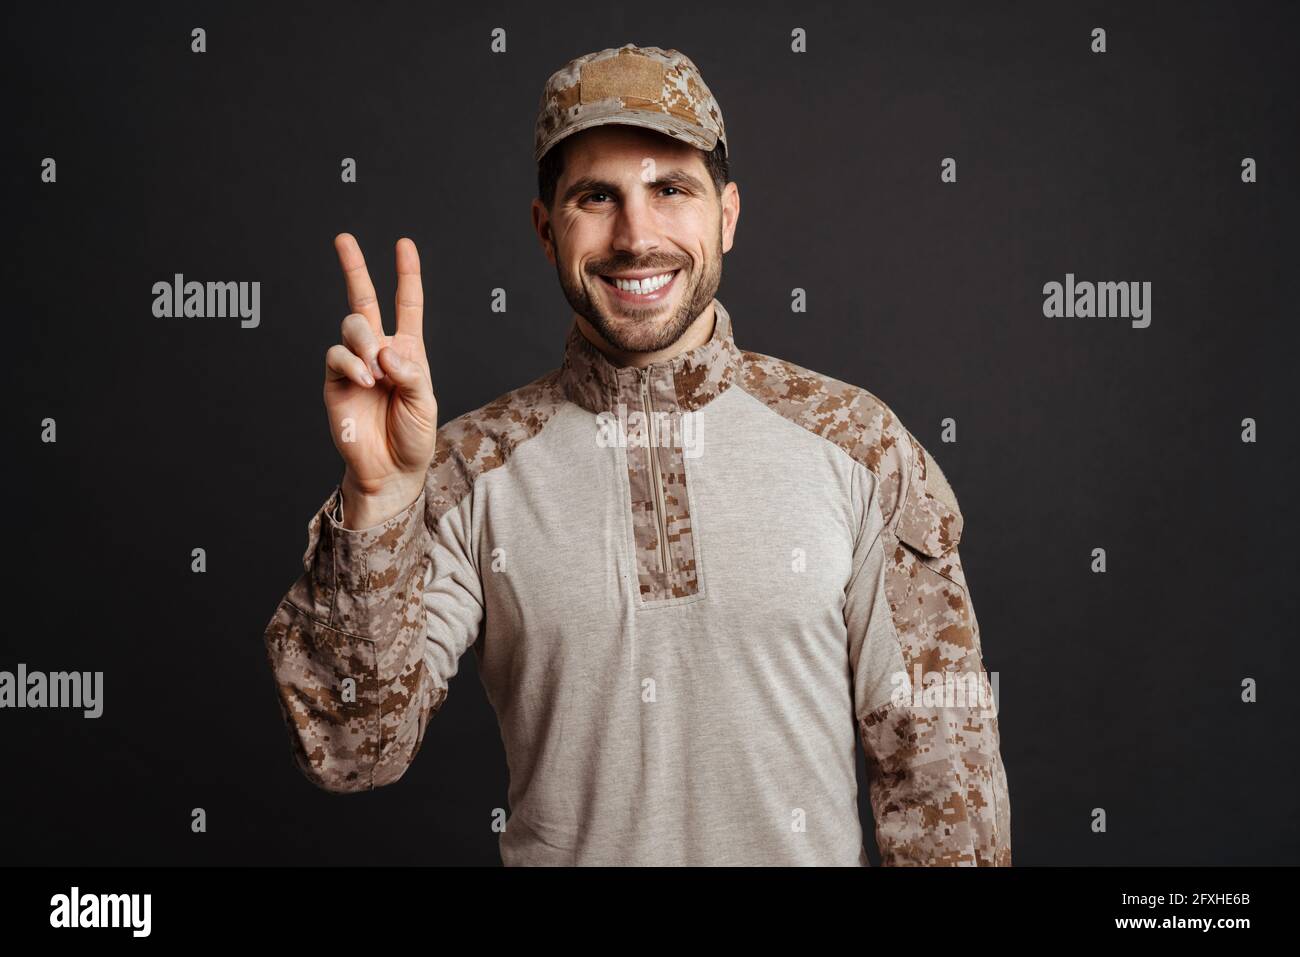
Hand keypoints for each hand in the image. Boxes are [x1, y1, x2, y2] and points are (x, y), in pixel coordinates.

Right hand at [324, 233, 436, 514]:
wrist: (390, 470)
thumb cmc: (413, 436)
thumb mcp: (424, 401)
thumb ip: (410, 372)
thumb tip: (384, 348)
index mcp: (408, 351)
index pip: (407, 304)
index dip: (406, 274)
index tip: (403, 244)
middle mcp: (379, 351)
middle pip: (363, 300)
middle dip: (354, 267)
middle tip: (344, 239)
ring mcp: (354, 364)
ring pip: (351, 327)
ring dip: (364, 342)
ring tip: (376, 374)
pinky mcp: (335, 381)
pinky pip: (336, 355)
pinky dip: (352, 364)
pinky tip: (366, 381)